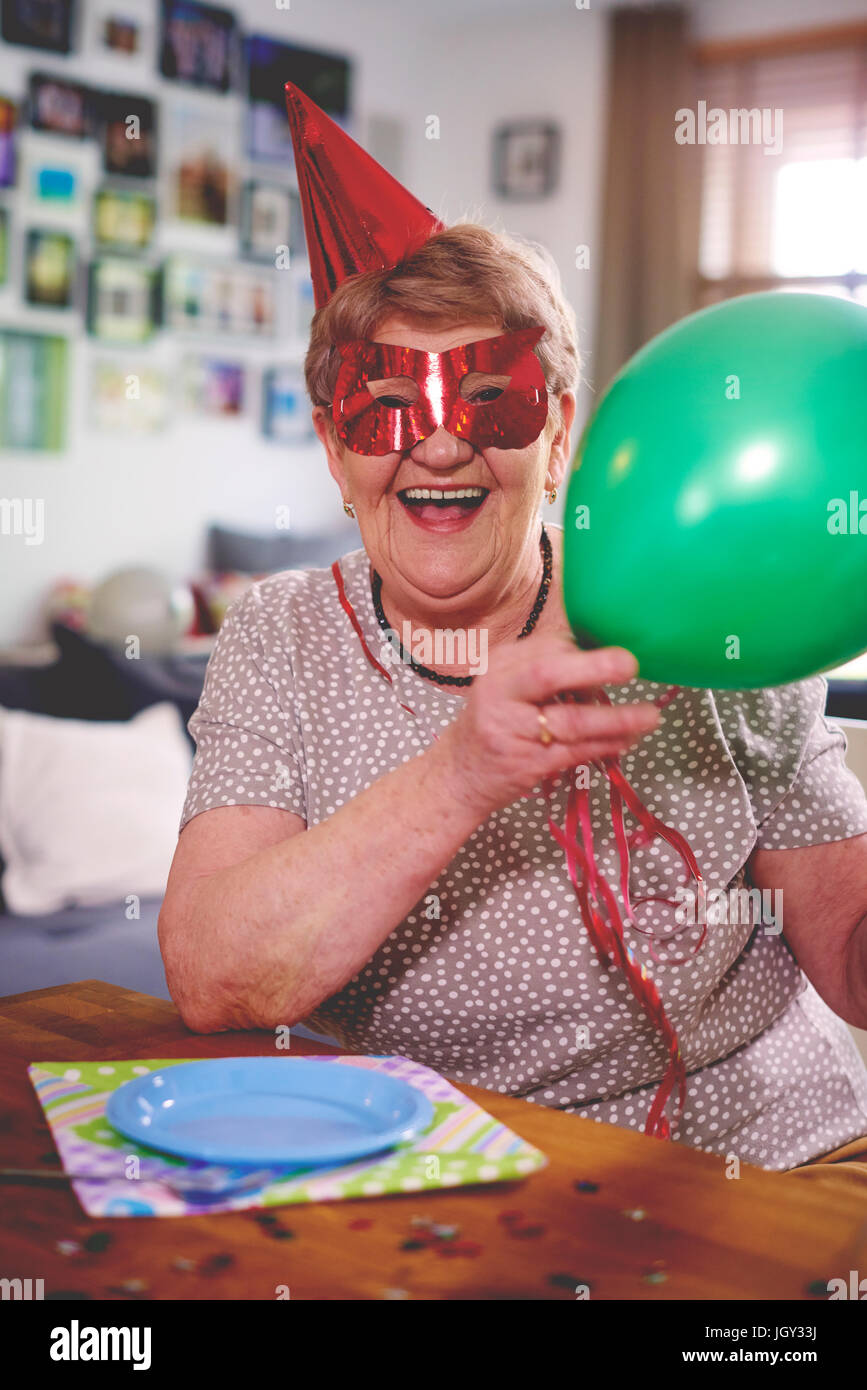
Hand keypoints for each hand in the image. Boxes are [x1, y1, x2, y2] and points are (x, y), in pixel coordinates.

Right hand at [433, 631, 660, 817]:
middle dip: (594, 667)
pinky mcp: (526, 763)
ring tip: (650, 717)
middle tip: (632, 666)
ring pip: (572, 721)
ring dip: (617, 719)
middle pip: (549, 673)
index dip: (587, 653)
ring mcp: (511, 730)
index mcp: (501, 665)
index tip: (615, 662)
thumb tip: (609, 660)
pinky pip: (576, 751)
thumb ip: (547, 670)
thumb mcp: (509, 687)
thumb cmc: (496, 724)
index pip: (550, 647)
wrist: (459, 774)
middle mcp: (501, 693)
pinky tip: (628, 741)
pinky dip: (607, 745)